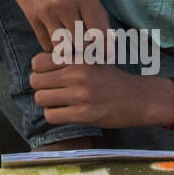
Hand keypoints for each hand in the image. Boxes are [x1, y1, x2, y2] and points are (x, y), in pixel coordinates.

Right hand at [0, 0, 109, 57]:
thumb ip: (95, 9)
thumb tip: (109, 37)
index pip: (100, 33)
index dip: (104, 48)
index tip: (104, 54)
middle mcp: (67, 5)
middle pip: (82, 44)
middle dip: (86, 50)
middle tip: (87, 52)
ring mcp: (47, 12)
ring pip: (63, 46)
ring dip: (67, 49)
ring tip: (70, 47)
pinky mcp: (31, 16)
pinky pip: (45, 42)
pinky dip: (51, 46)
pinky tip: (54, 41)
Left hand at [29, 52, 164, 128]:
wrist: (138, 98)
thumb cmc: (110, 79)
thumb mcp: (91, 59)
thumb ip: (67, 58)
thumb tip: (36, 65)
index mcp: (78, 58)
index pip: (37, 62)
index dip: (39, 70)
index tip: (48, 75)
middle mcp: (77, 75)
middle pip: (35, 81)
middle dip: (40, 87)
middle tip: (52, 90)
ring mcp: (81, 96)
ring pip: (40, 99)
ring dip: (46, 102)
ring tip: (57, 102)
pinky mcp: (84, 115)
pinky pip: (51, 116)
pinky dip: (54, 115)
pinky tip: (64, 112)